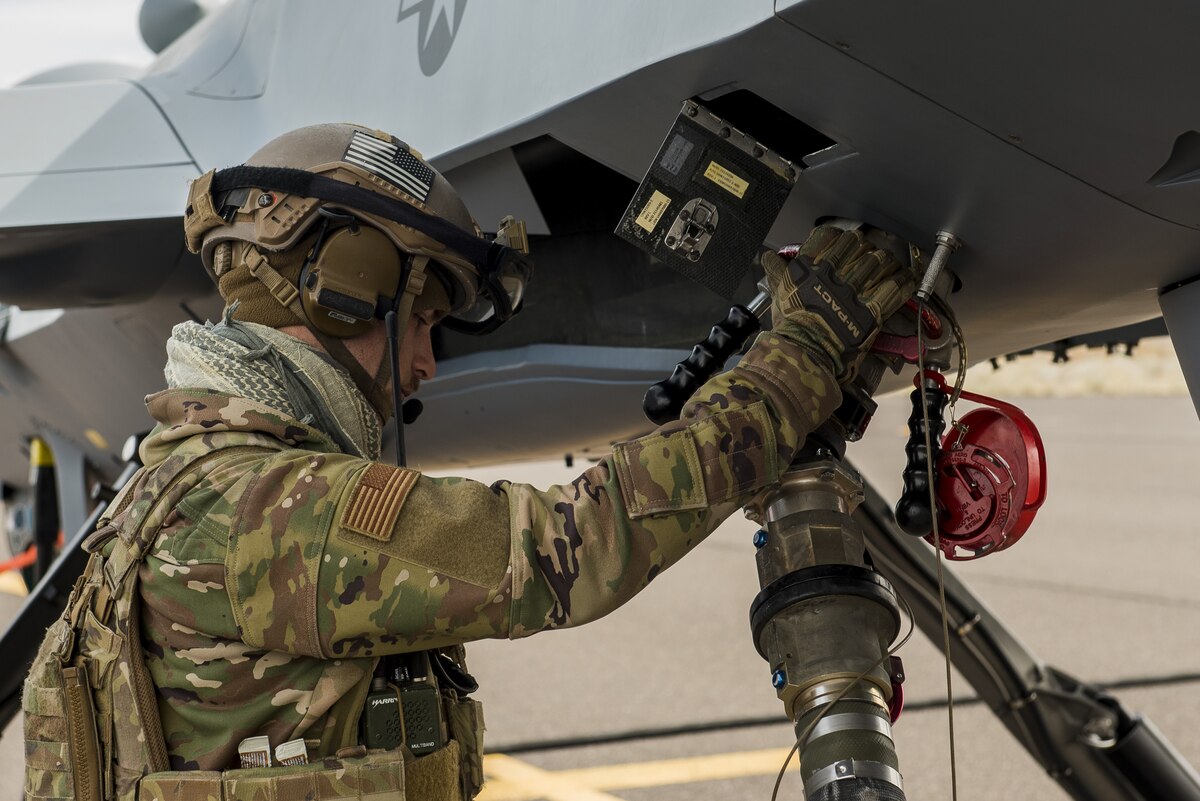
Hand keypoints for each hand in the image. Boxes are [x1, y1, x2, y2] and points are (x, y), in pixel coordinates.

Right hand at [762, 224, 918, 378]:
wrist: (804, 354)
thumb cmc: (790, 328)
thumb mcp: (779, 294)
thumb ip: (776, 271)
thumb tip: (769, 257)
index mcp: (810, 266)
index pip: (828, 236)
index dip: (839, 237)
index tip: (844, 241)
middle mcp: (833, 273)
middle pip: (856, 244)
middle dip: (864, 247)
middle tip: (868, 254)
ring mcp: (854, 290)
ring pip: (879, 260)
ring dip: (886, 261)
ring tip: (889, 265)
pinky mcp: (872, 310)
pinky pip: (895, 287)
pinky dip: (904, 281)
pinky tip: (907, 278)